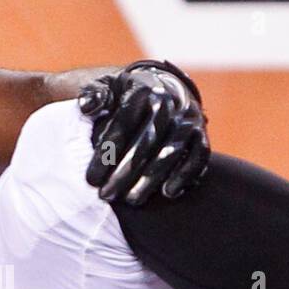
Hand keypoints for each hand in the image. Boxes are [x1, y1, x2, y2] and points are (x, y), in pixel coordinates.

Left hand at [79, 60, 210, 205]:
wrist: (162, 89)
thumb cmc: (124, 96)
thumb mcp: (106, 88)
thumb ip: (94, 96)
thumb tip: (87, 106)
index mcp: (143, 88)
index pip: (124, 121)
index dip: (108, 151)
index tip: (91, 179)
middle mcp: (170, 100)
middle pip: (149, 138)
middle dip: (126, 170)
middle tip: (107, 195)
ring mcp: (188, 117)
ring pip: (173, 149)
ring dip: (153, 177)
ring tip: (132, 200)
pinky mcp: (201, 133)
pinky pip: (199, 154)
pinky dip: (185, 173)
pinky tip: (167, 193)